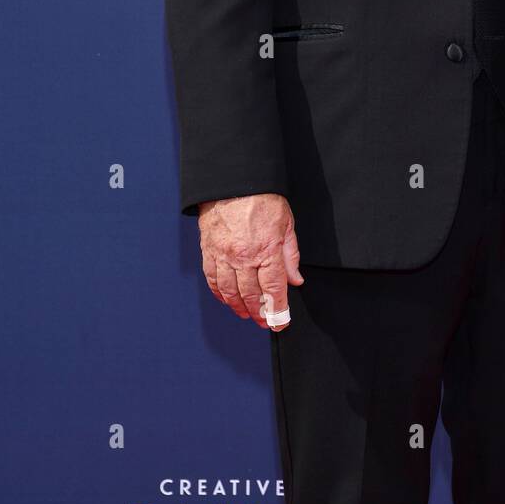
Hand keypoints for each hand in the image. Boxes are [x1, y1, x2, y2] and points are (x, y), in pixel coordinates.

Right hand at [197, 193, 302, 332]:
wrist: (234, 181)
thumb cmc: (262, 198)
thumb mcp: (286, 224)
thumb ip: (291, 255)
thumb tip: (295, 279)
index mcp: (266, 250)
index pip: (273, 289)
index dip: (277, 310)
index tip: (280, 322)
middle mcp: (243, 257)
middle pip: (251, 295)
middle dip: (259, 313)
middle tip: (265, 321)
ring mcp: (224, 255)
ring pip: (230, 291)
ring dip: (239, 307)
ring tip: (247, 314)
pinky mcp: (209, 250)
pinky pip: (212, 279)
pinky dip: (219, 294)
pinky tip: (227, 299)